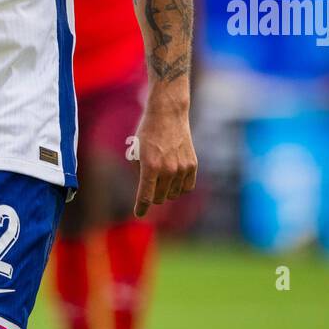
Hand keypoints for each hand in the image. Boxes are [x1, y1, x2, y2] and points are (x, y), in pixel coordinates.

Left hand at [132, 93, 197, 217]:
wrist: (168, 114)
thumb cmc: (148, 133)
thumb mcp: (136, 152)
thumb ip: (139, 173)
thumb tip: (145, 191)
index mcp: (150, 167)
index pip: (146, 196)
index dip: (141, 208)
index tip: (139, 214)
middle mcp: (168, 170)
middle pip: (159, 198)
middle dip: (152, 196)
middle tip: (150, 187)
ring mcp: (182, 168)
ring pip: (173, 194)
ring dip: (165, 191)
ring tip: (161, 178)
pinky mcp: (192, 165)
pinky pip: (186, 187)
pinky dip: (179, 187)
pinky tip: (174, 180)